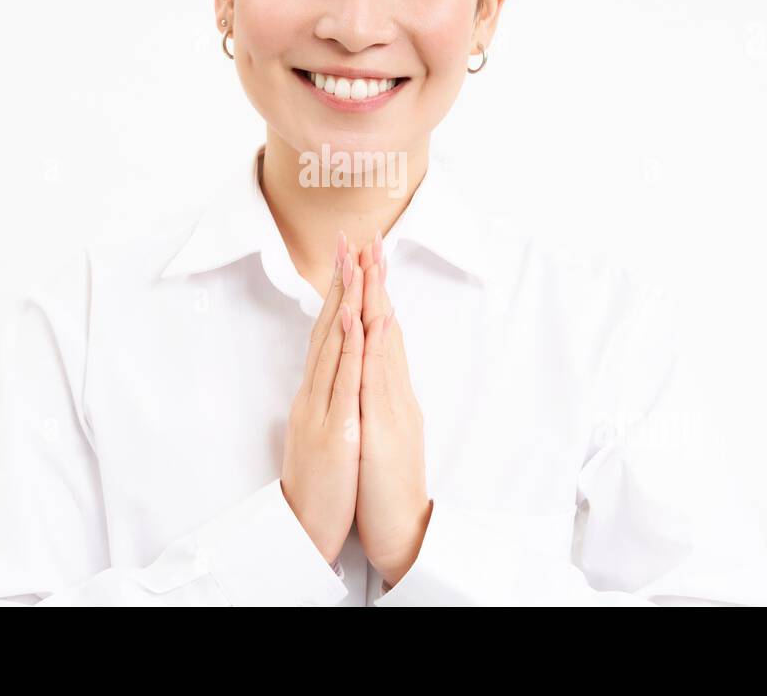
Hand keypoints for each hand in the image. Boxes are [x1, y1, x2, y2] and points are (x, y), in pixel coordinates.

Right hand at [280, 232, 364, 565]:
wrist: (304, 532)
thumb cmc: (319, 488)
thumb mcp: (322, 436)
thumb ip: (325, 404)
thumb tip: (330, 380)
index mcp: (315, 396)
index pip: (328, 335)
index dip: (338, 295)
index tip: (349, 259)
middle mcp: (315, 395)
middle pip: (327, 328)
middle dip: (339, 283)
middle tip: (347, 239)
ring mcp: (322, 409)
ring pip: (334, 344)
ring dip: (344, 300)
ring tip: (354, 261)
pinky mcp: (335, 429)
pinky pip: (343, 380)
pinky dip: (350, 345)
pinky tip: (356, 317)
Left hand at [354, 231, 431, 586]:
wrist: (402, 530)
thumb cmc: (385, 486)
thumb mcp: (379, 433)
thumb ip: (376, 400)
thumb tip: (368, 372)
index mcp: (389, 393)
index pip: (380, 332)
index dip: (372, 293)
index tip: (364, 256)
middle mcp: (394, 392)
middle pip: (385, 326)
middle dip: (376, 280)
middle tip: (370, 236)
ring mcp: (392, 406)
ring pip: (384, 342)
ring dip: (375, 298)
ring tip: (370, 260)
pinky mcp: (386, 426)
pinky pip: (377, 378)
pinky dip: (372, 345)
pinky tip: (369, 319)